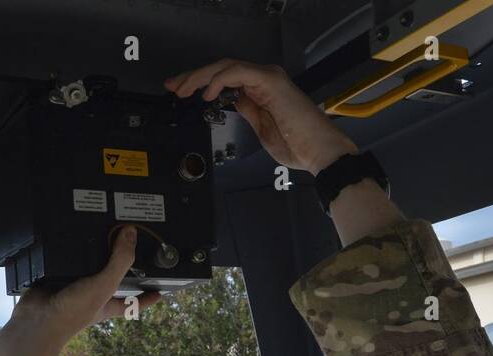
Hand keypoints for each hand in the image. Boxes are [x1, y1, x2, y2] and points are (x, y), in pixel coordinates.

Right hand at [0, 226, 161, 355]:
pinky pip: (66, 263)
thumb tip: (131, 233)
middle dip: (120, 267)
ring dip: (92, 255)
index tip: (161, 289)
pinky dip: (68, 252)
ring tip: (100, 232)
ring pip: (89, 269)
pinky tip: (70, 238)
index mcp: (110, 303)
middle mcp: (95, 296)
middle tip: (128, 247)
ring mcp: (76, 288)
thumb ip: (120, 260)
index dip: (150, 296)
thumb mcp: (105, 285)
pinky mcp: (58, 279)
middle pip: (113, 280)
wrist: (38, 320)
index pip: (137, 301)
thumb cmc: (73, 312)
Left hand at [165, 60, 357, 174]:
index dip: (200, 83)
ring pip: (226, 66)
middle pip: (221, 69)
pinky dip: (219, 79)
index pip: (224, 79)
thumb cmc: (299, 146)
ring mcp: (267, 78)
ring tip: (184, 90)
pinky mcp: (270, 80)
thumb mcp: (262, 129)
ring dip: (201, 77)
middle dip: (193, 76)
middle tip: (173, 86)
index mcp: (261, 90)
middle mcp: (263, 79)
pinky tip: (208, 93)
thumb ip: (249, 112)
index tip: (181, 91)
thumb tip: (235, 102)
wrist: (319, 152)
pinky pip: (237, 72)